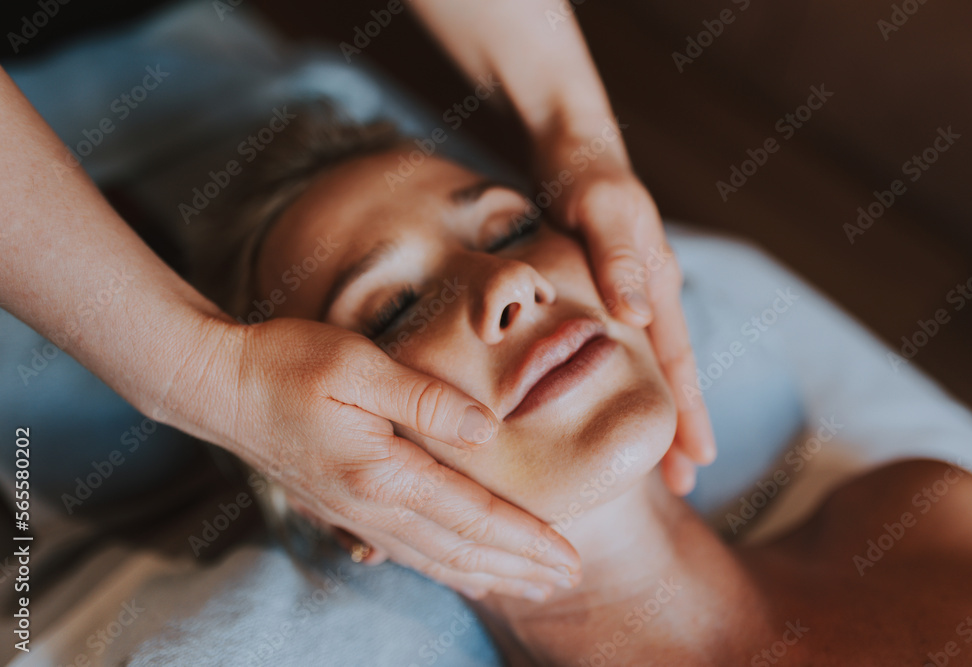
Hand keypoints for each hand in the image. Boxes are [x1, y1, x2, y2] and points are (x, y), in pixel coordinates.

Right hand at [217, 318, 580, 599]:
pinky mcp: (340, 508)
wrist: (218, 387)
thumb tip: (488, 428)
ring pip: (435, 558)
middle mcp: (372, 505)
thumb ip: (425, 398)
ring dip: (488, 574)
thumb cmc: (287, 364)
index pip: (473, 516)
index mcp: (384, 472)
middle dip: (519, 567)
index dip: (526, 540)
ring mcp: (353, 513)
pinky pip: (404, 551)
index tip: (569, 560)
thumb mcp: (359, 364)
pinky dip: (444, 568)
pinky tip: (463, 573)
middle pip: (461, 549)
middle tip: (567, 582)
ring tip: (529, 586)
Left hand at [533, 125, 716, 494]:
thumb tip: (638, 318)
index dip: (687, 416)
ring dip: (655, 407)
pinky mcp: (606, 286)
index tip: (697, 464)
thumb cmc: (585, 175)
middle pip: (673, 374)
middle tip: (686, 483)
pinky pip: (623, 345)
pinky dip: (626, 378)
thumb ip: (619, 259)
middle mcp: (651, 293)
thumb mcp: (601, 209)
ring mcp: (632, 290)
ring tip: (654, 453)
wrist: (572, 142)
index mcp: (657, 284)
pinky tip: (615, 396)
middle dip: (681, 428)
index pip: (678, 364)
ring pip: (648, 364)